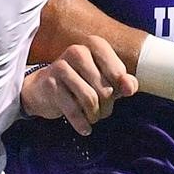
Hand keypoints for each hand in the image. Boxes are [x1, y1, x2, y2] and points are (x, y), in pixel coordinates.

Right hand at [21, 36, 138, 135]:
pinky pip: (73, 109)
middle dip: (107, 106)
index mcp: (94, 45)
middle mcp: (77, 51)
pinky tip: (85, 129)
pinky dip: (82, 124)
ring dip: (95, 115)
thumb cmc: (81, 82)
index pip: (118, 72)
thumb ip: (123, 82)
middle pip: (105, 88)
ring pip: (90, 99)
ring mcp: (61, 66)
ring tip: (93, 117)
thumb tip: (130, 88)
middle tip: (103, 111)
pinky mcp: (50, 84)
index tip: (117, 95)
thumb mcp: (105, 79)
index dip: (120, 89)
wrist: (43, 88)